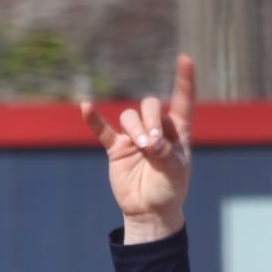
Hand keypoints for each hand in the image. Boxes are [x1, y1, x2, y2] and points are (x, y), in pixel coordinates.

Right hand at [81, 54, 194, 243]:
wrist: (149, 211)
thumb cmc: (169, 190)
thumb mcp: (175, 173)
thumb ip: (165, 154)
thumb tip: (151, 140)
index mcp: (177, 132)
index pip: (182, 101)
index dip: (184, 80)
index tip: (185, 59)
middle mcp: (156, 129)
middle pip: (150, 106)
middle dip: (151, 119)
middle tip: (152, 143)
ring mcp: (134, 137)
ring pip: (130, 116)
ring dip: (135, 128)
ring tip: (141, 147)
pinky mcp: (116, 148)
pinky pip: (103, 130)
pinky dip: (94, 119)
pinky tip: (86, 107)